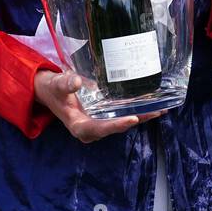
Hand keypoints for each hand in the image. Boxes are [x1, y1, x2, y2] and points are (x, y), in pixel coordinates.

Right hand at [34, 70, 160, 141]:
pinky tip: (151, 105)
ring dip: (140, 117)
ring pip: (122, 122)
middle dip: (136, 120)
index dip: (116, 125)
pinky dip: (136, 111)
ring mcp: (99, 123)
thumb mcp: (57, 85)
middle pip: (116, 127)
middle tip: (156, 111)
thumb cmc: (54, 89)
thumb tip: (77, 82)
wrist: (51, 91)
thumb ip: (66, 84)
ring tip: (160, 109)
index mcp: (79, 126)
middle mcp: (91, 128)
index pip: (99, 128)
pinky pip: (121, 116)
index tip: (132, 119)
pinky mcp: (104, 117)